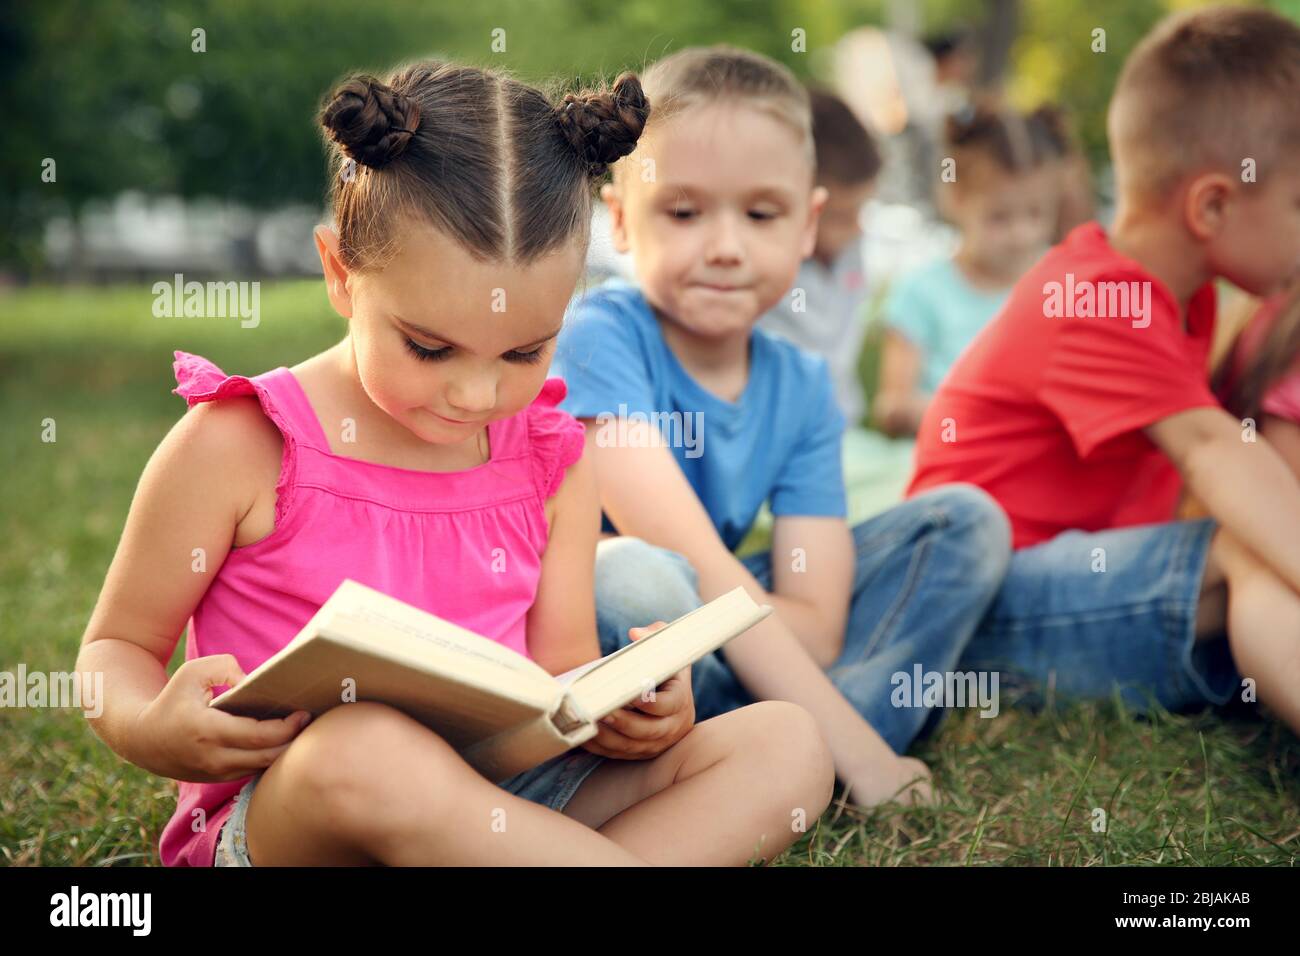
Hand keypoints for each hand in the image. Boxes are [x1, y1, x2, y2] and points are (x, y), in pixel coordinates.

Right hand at [130, 654, 311, 781]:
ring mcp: (215, 772)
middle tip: (309, 721)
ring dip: (283, 751)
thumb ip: (225, 667)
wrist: (142, 738)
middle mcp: (212, 757)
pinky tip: (281, 741)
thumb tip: (253, 681)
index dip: (287, 727)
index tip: (304, 713)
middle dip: (292, 740)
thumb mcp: (193, 672)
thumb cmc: (172, 699)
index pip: (258, 736)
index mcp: (207, 730)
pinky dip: (268, 757)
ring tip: (300, 730)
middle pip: (266, 756)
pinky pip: (251, 771)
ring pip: (260, 767)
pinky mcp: (217, 778)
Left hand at [581, 621, 694, 759]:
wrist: (672, 696)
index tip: (631, 695)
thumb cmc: (665, 668)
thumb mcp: (666, 650)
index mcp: (680, 701)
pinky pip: (619, 754)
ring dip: (608, 738)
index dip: (649, 703)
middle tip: (603, 711)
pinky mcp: (641, 753)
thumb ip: (654, 636)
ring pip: (631, 746)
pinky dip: (600, 747)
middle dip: (624, 723)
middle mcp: (672, 726)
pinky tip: (584, 735)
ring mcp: (657, 743)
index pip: (667, 705)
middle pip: (647, 731)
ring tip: (589, 724)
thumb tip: (635, 633)